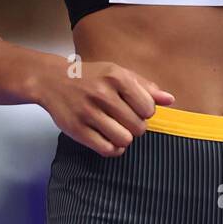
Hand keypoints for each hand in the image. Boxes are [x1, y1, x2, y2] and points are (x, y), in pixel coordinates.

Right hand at [36, 60, 174, 155]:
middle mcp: (102, 93)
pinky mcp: (76, 129)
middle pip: (138, 127)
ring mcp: (88, 112)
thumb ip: (145, 87)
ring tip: (117, 129)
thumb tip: (170, 100)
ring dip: (124, 138)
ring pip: (124, 140)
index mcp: (116, 77)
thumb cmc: (91, 77)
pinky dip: (113, 149)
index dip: (146, 112)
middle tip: (125, 120)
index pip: (148, 108)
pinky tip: (110, 140)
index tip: (136, 108)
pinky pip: (106, 149)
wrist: (52, 80)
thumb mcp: (118, 73)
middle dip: (136, 127)